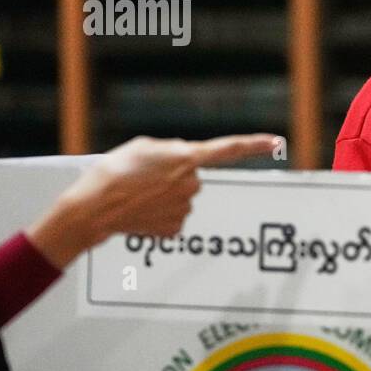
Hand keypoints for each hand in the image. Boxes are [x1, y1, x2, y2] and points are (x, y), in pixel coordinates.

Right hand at [25, 133, 279, 268]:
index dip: (254, 144)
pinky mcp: (176, 228)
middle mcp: (192, 183)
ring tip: (137, 194)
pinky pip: (173, 216)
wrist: (93, 208)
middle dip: (173, 176)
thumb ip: (170, 150)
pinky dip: (158, 214)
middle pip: (191, 177)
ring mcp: (185, 208)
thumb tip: (184, 161)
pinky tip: (140, 211)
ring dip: (163, 195)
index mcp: (185, 157)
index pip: (228, 149)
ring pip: (181, 197)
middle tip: (144, 177)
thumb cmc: (113, 172)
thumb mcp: (141, 147)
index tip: (277, 142)